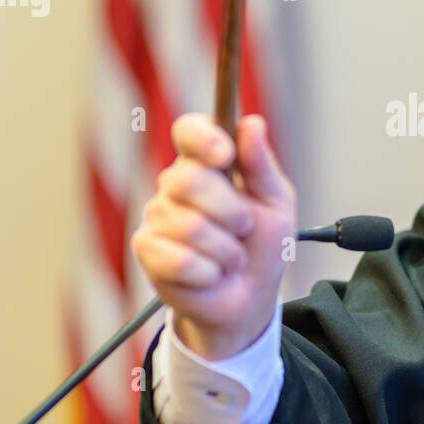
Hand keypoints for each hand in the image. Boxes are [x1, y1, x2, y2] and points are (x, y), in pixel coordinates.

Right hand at [131, 112, 295, 359]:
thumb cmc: (261, 246)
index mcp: (207, 164)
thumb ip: (261, 166)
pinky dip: (210, 272)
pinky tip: (211, 274)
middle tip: (244, 227)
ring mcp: (157, 216)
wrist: (248, 298)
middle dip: (231, 211)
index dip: (204, 138)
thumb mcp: (275, 203)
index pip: (189, 131)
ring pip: (191, 226)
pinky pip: (181, 259)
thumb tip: (252, 124)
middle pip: (190, 180)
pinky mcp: (148, 249)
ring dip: (226, 250)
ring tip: (230, 257)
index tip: (225, 154)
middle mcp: (176, 185)